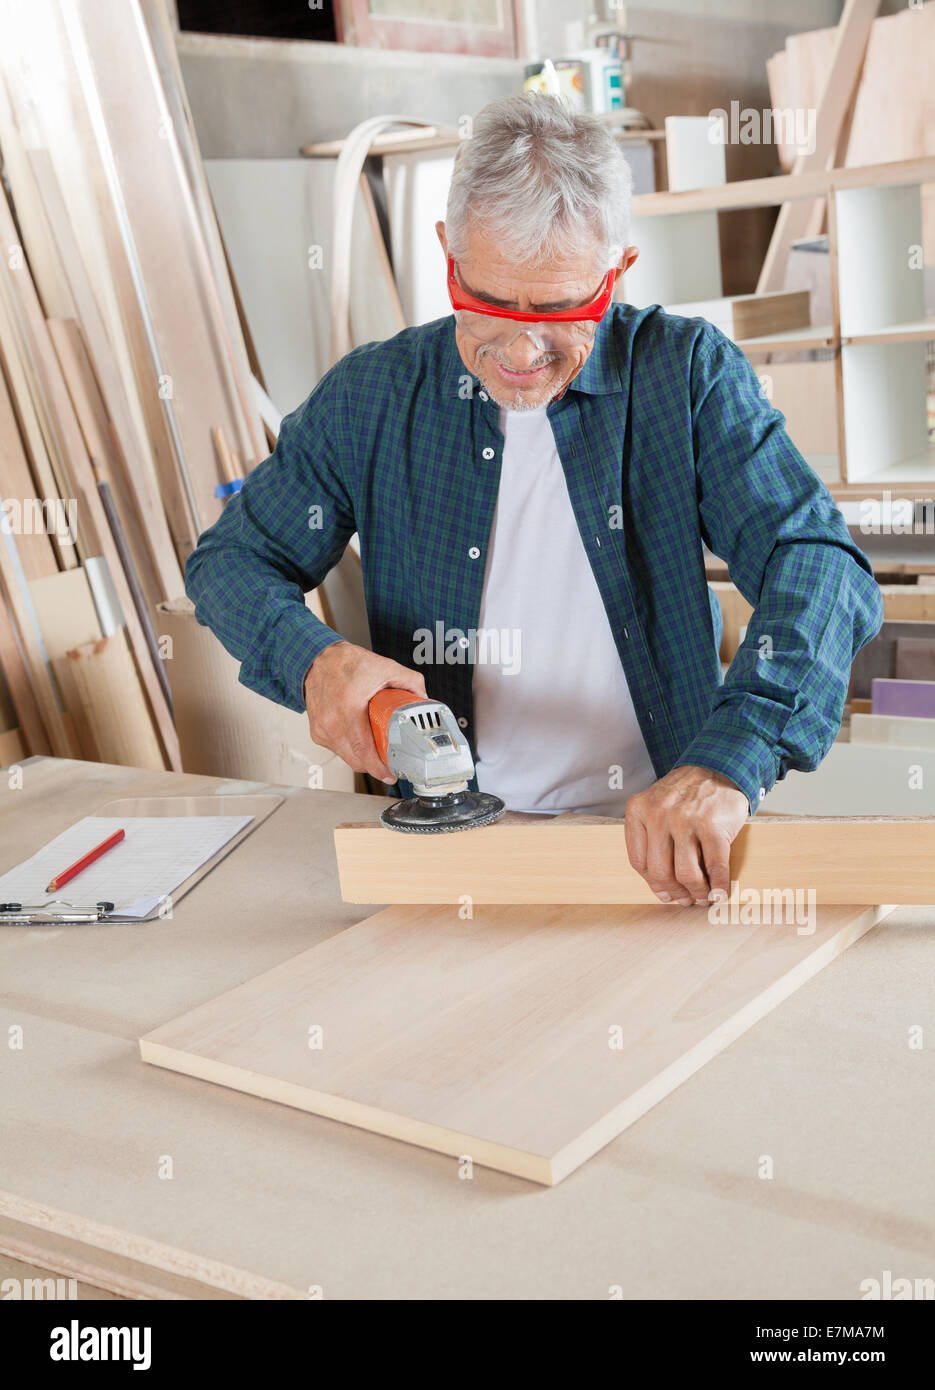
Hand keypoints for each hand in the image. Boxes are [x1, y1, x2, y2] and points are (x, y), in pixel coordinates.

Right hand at [303, 641, 426, 781]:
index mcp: (348, 706)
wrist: (318, 659)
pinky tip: (359, 738)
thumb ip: (409, 681)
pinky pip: (337, 749)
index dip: (378, 766)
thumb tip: (423, 698)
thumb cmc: (345, 663)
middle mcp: (332, 721)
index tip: (390, 774)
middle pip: (355, 759)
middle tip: (389, 764)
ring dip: (362, 758)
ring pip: (346, 757)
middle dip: (375, 766)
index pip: (363, 748)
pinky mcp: (317, 732)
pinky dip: (350, 748)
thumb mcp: (384, 667)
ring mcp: (322, 728)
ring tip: (375, 749)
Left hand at [624, 764, 748, 905]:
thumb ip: (651, 837)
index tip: (664, 892)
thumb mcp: (656, 806)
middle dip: (675, 892)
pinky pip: (715, 866)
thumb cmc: (686, 794)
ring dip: (697, 892)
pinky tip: (720, 893)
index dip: (653, 884)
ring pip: (686, 873)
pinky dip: (719, 885)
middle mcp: (659, 814)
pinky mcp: (713, 826)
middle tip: (686, 899)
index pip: (638, 862)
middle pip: (660, 872)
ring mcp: (686, 820)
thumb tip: (661, 885)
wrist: (718, 766)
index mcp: (638, 810)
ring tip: (703, 896)